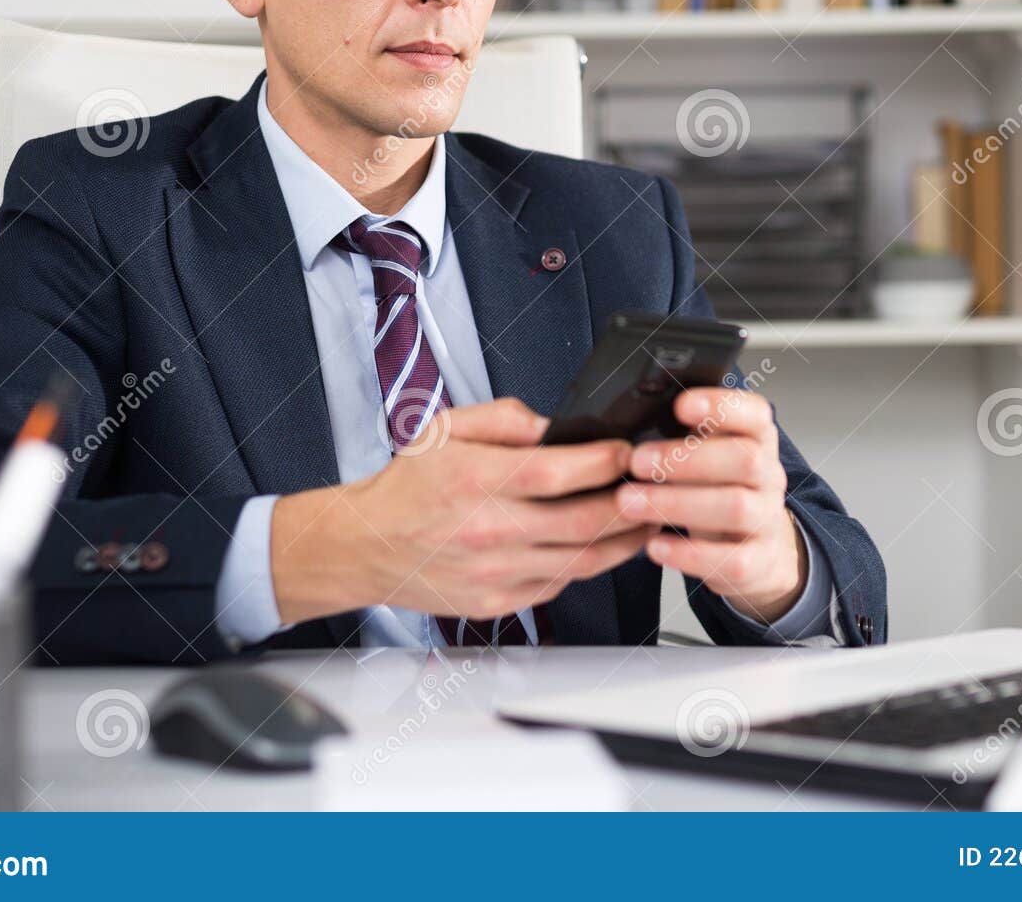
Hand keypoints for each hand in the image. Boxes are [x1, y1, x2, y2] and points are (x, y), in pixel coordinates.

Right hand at [269, 397, 650, 623]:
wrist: (367, 547)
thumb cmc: (408, 488)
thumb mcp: (445, 428)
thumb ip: (504, 418)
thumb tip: (554, 426)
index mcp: (477, 480)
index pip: (559, 471)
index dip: (606, 460)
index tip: (628, 451)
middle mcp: (489, 530)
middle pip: (584, 520)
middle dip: (631, 501)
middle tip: (653, 485)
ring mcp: (496, 572)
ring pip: (582, 559)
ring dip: (624, 539)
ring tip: (645, 517)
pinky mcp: (499, 602)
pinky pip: (559, 584)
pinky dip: (588, 564)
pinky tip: (603, 544)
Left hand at [614, 387, 806, 624]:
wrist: (760, 548)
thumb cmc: (718, 490)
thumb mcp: (709, 455)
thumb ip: (685, 435)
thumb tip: (627, 418)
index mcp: (757, 439)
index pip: (755, 413)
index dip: (721, 406)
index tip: (680, 405)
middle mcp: (769, 476)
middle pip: (744, 460)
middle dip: (686, 459)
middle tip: (636, 462)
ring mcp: (767, 519)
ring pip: (736, 508)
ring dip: (677, 504)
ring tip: (629, 502)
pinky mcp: (759, 561)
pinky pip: (732, 560)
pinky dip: (689, 554)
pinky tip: (654, 546)